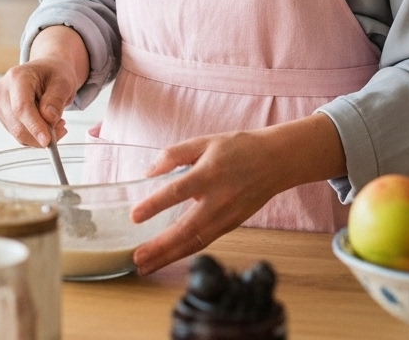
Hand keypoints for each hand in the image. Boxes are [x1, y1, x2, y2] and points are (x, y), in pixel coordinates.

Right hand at [0, 25, 89, 146]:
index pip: (22, 107)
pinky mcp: (2, 115)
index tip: (48, 140)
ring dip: (39, 135)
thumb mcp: (63, 82)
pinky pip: (18, 134)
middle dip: (41, 133)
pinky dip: (34, 135)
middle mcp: (2, 90)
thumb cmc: (54, 73)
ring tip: (57, 122)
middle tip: (61, 129)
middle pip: (18, 124)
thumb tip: (49, 119)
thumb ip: (56, 99)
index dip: (34, 126)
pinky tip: (46, 124)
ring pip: (18, 133)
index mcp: (17, 77)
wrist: (48, 70)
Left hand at [130, 115, 346, 274]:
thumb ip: (175, 154)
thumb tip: (149, 173)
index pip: (178, 191)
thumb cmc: (237, 148)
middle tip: (137, 258)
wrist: (274, 161)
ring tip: (146, 266)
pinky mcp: (231, 226)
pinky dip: (186, 253)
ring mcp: (227, 216)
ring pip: (195, 242)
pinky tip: (168, 258)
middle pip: (186, 229)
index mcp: (209, 173)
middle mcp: (218, 199)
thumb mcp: (204, 141)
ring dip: (169, 257)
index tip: (134, 216)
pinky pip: (205, 242)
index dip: (155, 204)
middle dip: (160, 247)